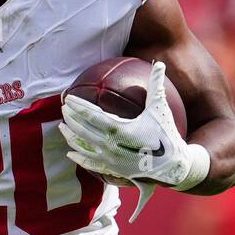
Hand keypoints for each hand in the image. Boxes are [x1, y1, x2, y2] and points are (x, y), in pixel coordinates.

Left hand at [60, 61, 193, 188]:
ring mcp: (110, 160)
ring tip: (61, 128)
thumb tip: (160, 64)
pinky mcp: (112, 170)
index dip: (78, 106)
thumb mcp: (160, 110)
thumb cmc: (167, 136)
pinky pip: (90, 164)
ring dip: (70, 137)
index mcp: (119, 130)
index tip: (68, 99)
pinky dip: (79, 158)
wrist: (173, 168)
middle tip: (63, 108)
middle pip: (83, 130)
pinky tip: (70, 154)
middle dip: (71, 118)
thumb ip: (156, 86)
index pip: (92, 115)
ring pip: (83, 147)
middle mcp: (111, 146)